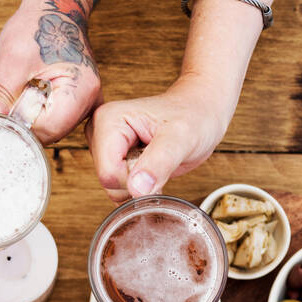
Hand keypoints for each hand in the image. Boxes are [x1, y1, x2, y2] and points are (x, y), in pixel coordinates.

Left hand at [0, 0, 101, 143]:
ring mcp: (83, 103)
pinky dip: (35, 112)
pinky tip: (26, 96)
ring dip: (28, 118)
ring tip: (18, 94)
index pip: (47, 129)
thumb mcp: (14, 58)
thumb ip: (0, 94)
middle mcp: (88, 100)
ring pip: (50, 128)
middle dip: (23, 124)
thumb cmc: (41, 23)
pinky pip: (52, 118)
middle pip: (50, 133)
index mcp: (80, 90)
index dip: (20, 128)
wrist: (55, 7)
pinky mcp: (74, 102)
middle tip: (3, 107)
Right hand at [86, 76, 232, 202]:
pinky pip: (119, 188)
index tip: (160, 163)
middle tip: (160, 161)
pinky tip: (152, 169)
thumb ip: (159, 162)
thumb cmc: (194, 117)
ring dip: (140, 186)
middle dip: (138, 183)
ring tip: (157, 163)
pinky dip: (139, 187)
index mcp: (108, 120)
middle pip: (109, 183)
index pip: (109, 174)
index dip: (137, 181)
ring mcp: (104, 146)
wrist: (201, 112)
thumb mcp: (183, 138)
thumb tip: (136, 189)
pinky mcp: (112, 158)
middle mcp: (99, 132)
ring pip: (113, 189)